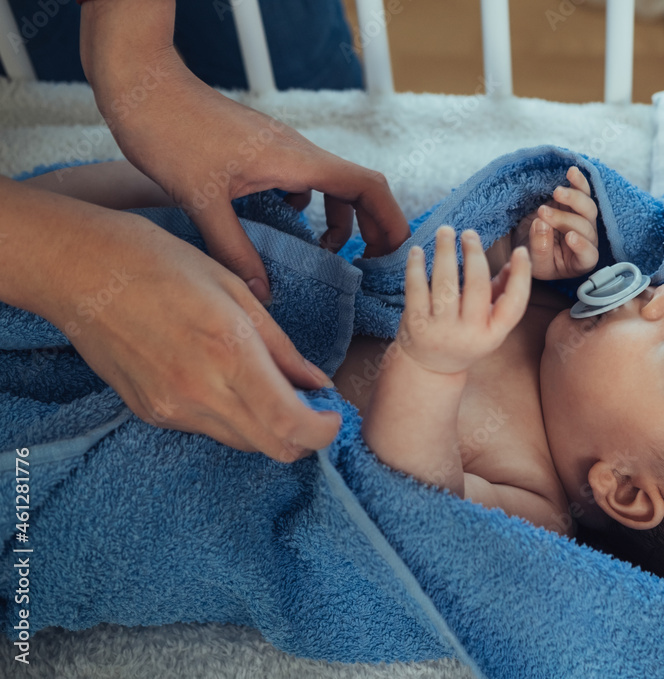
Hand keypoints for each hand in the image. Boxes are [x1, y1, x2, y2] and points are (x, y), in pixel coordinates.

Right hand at [53, 210, 342, 462]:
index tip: (333, 415)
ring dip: (268, 428)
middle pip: (272, 449)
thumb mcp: (235, 291)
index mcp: (229, 354)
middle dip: (302, 436)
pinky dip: (232, 417)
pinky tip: (226, 381)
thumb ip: (281, 348)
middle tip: (312, 407)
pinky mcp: (150, 413)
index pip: (291, 426)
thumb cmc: (161, 263)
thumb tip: (318, 384)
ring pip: (242, 443)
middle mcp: (200, 392)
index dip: (323, 432)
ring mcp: (172, 409)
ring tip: (272, 388)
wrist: (78, 270)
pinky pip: (208, 430)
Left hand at [81, 2, 408, 304]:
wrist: (144, 85)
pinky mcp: (264, 149)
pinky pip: (303, 179)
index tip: (384, 257)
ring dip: (339, 218)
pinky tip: (284, 225)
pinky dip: (308, 206)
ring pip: (331, 184)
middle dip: (373, 225)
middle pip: (359, 186)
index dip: (389, 222)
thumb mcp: (202, 201)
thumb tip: (262, 294)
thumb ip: (234, 250)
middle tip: (365, 263)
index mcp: (298, 161)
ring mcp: (282, 149)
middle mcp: (299, 152)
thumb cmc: (170, 134)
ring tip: (324, 252)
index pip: (368, 187)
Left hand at [398, 226, 531, 374]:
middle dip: (474, 254)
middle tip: (470, 234)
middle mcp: (469, 334)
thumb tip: (516, 262)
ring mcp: (441, 330)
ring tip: (446, 231)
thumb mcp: (488, 322)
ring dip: (445, 251)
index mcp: (492, 334)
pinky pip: (416, 289)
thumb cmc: (464, 336)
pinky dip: (416, 267)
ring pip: (445, 283)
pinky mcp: (416, 325)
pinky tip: (418, 251)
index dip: (522, 276)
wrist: (429, 367)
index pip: (515, 304)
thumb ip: (502, 293)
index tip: (520, 251)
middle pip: (477, 286)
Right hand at [513, 166, 598, 279]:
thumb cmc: (534, 257)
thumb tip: (542, 225)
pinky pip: (583, 191)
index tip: (569, 237)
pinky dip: (579, 181)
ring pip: (588, 208)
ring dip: (573, 198)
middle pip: (585, 228)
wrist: (527, 242)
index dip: (582, 245)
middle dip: (563, 219)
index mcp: (580, 261)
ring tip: (556, 193)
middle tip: (542, 213)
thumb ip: (540, 248)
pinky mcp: (576, 203)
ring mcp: (584, 220)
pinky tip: (572, 172)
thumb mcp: (534, 261)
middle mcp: (588, 240)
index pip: (588, 255)